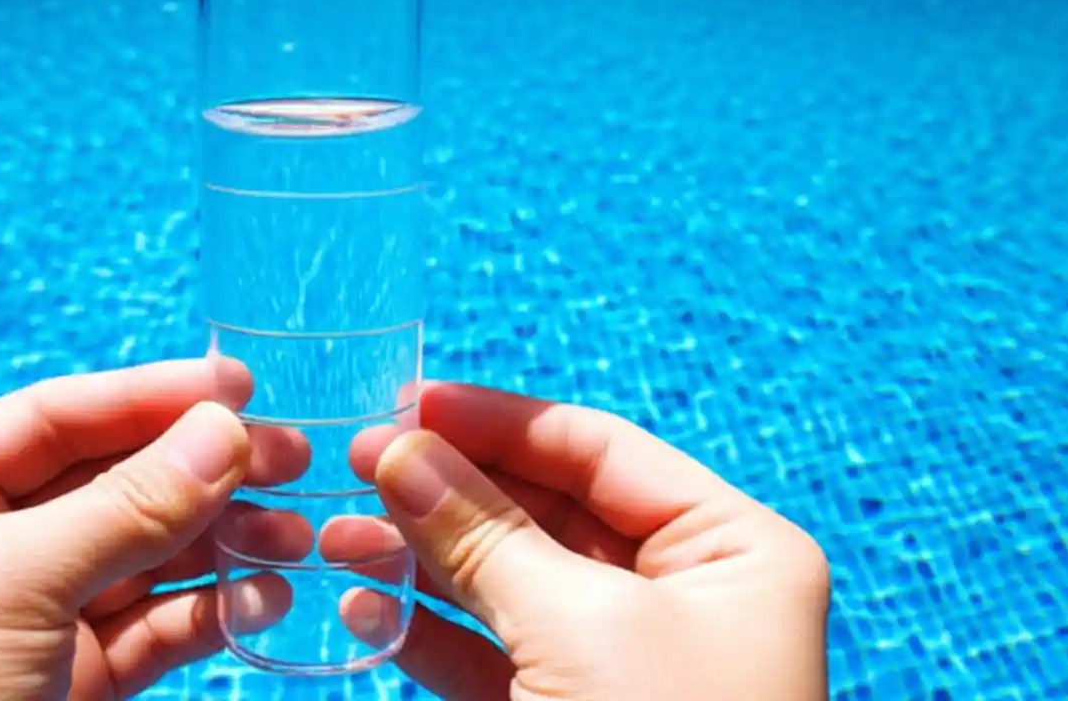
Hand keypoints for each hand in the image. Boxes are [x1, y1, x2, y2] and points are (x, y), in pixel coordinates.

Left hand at [0, 358, 306, 699]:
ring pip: (148, 554)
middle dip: (202, 471)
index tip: (239, 387)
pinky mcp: (75, 679)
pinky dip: (213, 610)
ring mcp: (34, 614)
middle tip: (290, 458)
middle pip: (114, 480)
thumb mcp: (12, 583)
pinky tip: (263, 597)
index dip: (149, 396)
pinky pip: (157, 626)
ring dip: (225, 540)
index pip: (55, 418)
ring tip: (293, 535)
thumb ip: (126, 505)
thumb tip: (225, 430)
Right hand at [323, 384, 830, 699]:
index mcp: (731, 549)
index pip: (599, 449)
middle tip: (358, 461)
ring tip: (337, 531)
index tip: (407, 405)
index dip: (498, 421)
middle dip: (451, 487)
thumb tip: (400, 452)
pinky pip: (492, 656)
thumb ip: (485, 533)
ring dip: (425, 555)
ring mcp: (626, 663)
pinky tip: (364, 606)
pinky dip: (428, 632)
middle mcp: (686, 596)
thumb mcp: (578, 628)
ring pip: (512, 582)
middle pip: (548, 509)